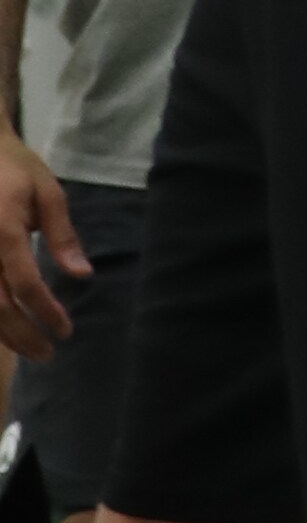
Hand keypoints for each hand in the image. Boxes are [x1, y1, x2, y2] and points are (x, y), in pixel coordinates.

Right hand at [0, 133, 84, 361]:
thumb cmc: (17, 169)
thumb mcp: (49, 193)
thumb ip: (63, 236)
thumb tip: (82, 275)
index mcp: (4, 231)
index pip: (25, 284)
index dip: (46, 311)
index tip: (65, 330)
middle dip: (24, 335)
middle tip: (49, 353)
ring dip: (5, 335)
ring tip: (31, 350)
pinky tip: (8, 331)